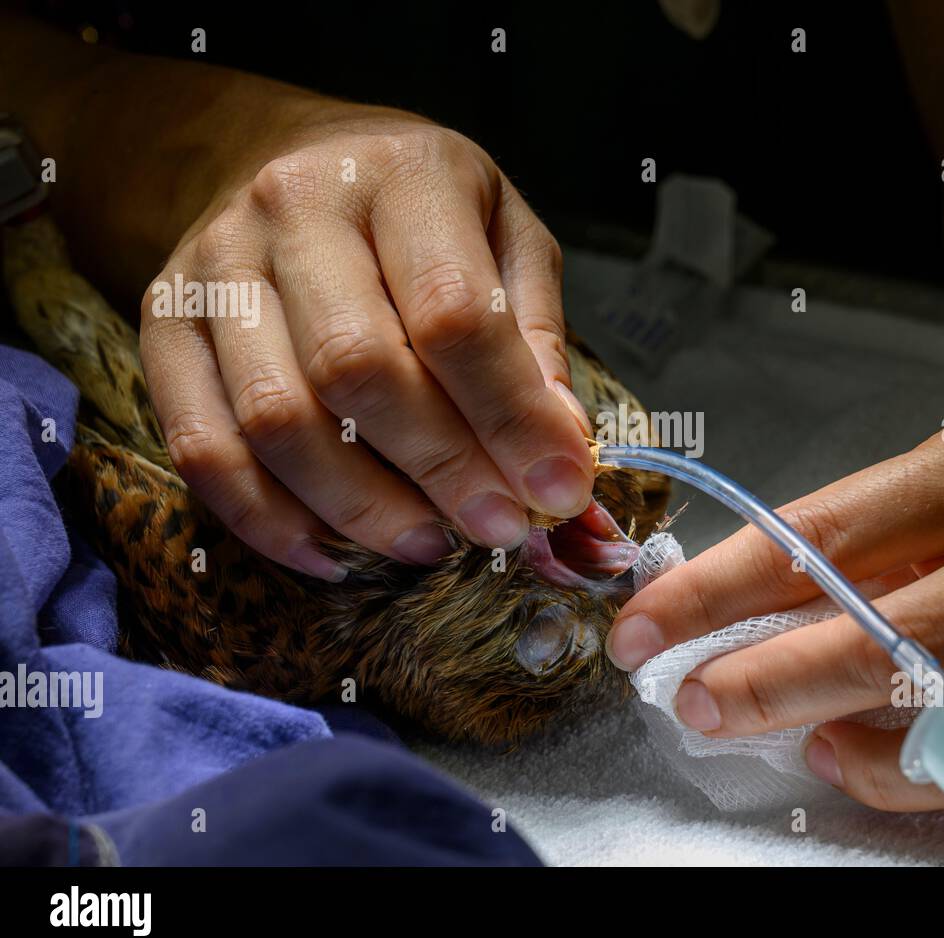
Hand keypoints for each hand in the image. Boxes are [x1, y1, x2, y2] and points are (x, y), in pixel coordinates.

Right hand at [139, 108, 593, 579]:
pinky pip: (202, 447)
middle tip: (498, 527)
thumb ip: (535, 334)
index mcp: (403, 173)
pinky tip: (334, 555)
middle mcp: (293, 207)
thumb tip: (558, 449)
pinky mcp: (164, 325)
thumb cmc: (421, 209)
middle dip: (442, 469)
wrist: (289, 157)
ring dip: (361, 508)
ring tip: (430, 543)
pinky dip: (268, 521)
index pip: (453, 312)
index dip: (510, 417)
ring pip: (275, 419)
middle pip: (358, 368)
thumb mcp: (507, 233)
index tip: (557, 490)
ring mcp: (214, 268)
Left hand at [608, 342, 943, 810]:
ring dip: (859, 746)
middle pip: (886, 638)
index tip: (648, 626)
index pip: (823, 540)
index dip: (719, 592)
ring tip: (798, 743)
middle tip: (692, 704)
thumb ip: (876, 532)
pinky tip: (898, 760)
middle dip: (768, 683)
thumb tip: (760, 605)